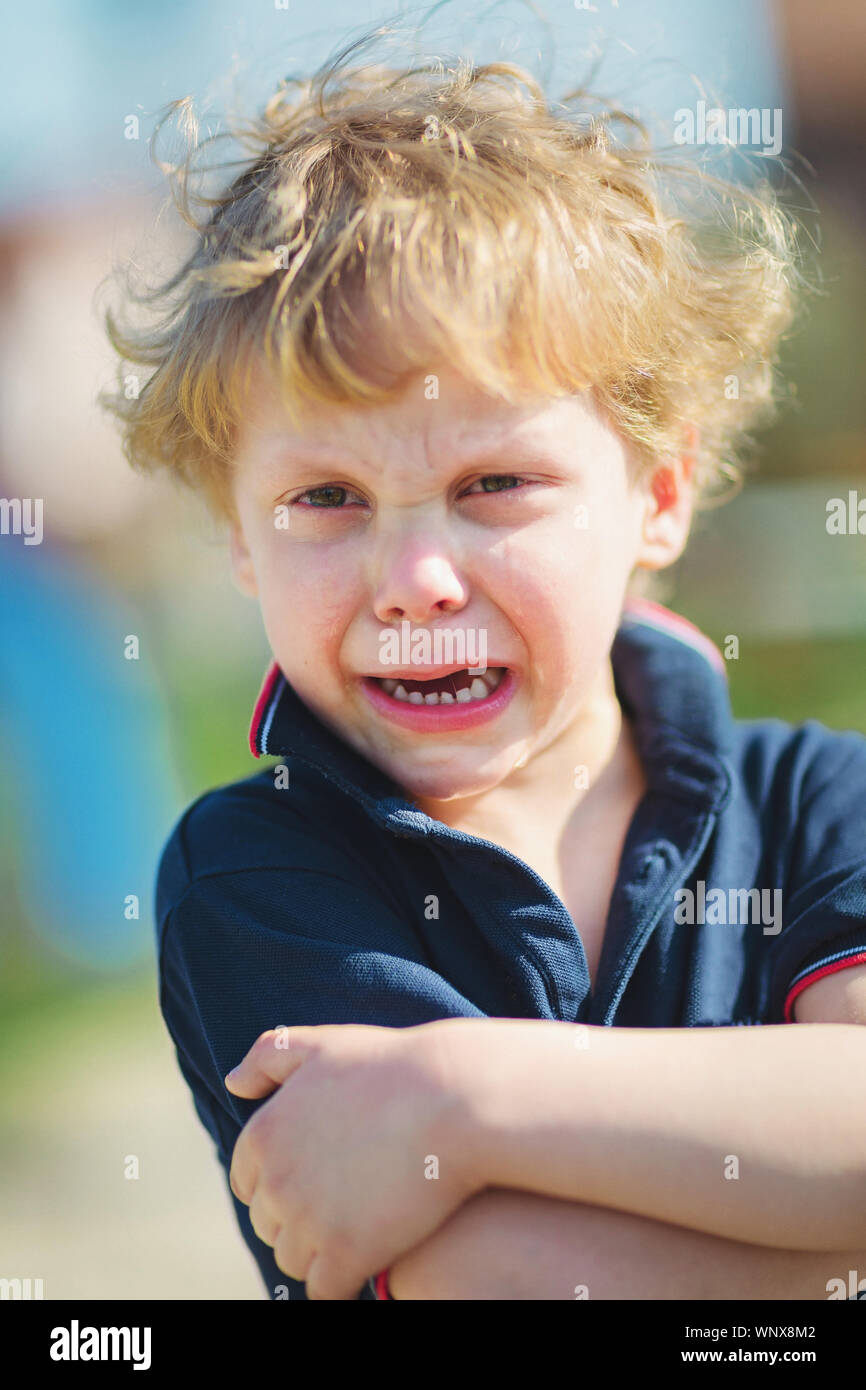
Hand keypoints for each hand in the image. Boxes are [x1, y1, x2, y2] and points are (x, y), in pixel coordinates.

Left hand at [225, 1020, 485, 1298]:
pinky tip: (370, 1263)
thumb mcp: (323, 1045)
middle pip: (269, 1226)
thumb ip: (268, 1057)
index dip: (281, 1185)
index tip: (318, 1182)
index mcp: (263, 1133)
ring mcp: (307, 1221)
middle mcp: (274, 1181)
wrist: (452, 1097)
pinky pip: (324, 1290)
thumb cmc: (392, 1067)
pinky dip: (342, 1283)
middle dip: (299, 1221)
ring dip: (320, 1255)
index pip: (247, 1184)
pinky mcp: (344, 1254)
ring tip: (360, 1234)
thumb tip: (232, 1083)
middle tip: (346, 1207)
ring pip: (293, 1262)